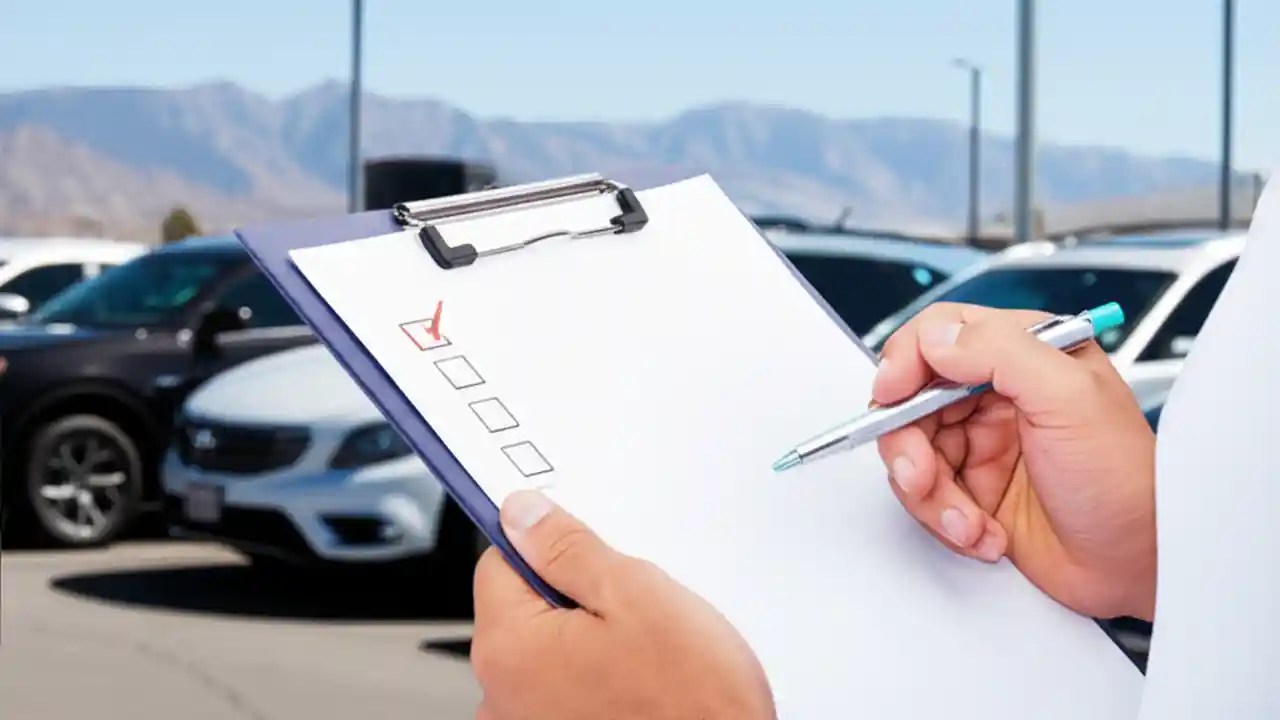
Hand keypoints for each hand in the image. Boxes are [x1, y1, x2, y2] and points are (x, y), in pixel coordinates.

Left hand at [470, 490, 775, 719]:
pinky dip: (590, 679)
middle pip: (522, 609)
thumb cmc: (691, 699)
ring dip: (584, 641)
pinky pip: (559, 689)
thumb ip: (566, 548)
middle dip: (572, 598)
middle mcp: (502, 696)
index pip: (498, 562)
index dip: (547, 547)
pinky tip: (633, 685)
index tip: (581, 551)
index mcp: (509, 648)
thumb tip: (522, 514)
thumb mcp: (634, 592)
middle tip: (630, 614)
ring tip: (639, 656)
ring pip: (545, 649)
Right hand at [873, 303, 1156, 620]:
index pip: (941, 334)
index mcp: (1025, 354)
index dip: (906, 361)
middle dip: (907, 443)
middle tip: (923, 475)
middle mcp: (998, 394)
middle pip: (911, 399)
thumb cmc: (1128, 482)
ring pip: (910, 452)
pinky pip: (926, 497)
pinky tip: (985, 534)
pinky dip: (945, 520)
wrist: (1140, 566)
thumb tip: (936, 337)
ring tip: (967, 520)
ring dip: (929, 493)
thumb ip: (1000, 352)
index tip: (892, 394)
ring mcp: (982, 444)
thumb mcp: (1070, 398)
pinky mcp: (973, 491)